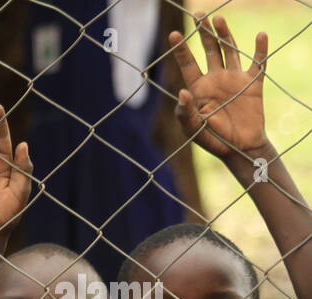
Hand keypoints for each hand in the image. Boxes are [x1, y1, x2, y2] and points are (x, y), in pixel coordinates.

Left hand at [171, 15, 268, 161]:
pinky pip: (258, 63)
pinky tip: (260, 36)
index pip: (188, 64)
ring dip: (225, 34)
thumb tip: (182, 93)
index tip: (173, 34)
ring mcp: (235, 79)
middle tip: (199, 15)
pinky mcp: (253, 83)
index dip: (181, 49)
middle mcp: (216, 78)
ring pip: (230, 50)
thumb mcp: (193, 129)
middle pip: (209, 50)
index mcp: (198, 88)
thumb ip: (185, 113)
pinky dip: (260, 49)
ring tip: (218, 19)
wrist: (239, 148)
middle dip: (204, 33)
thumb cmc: (213, 140)